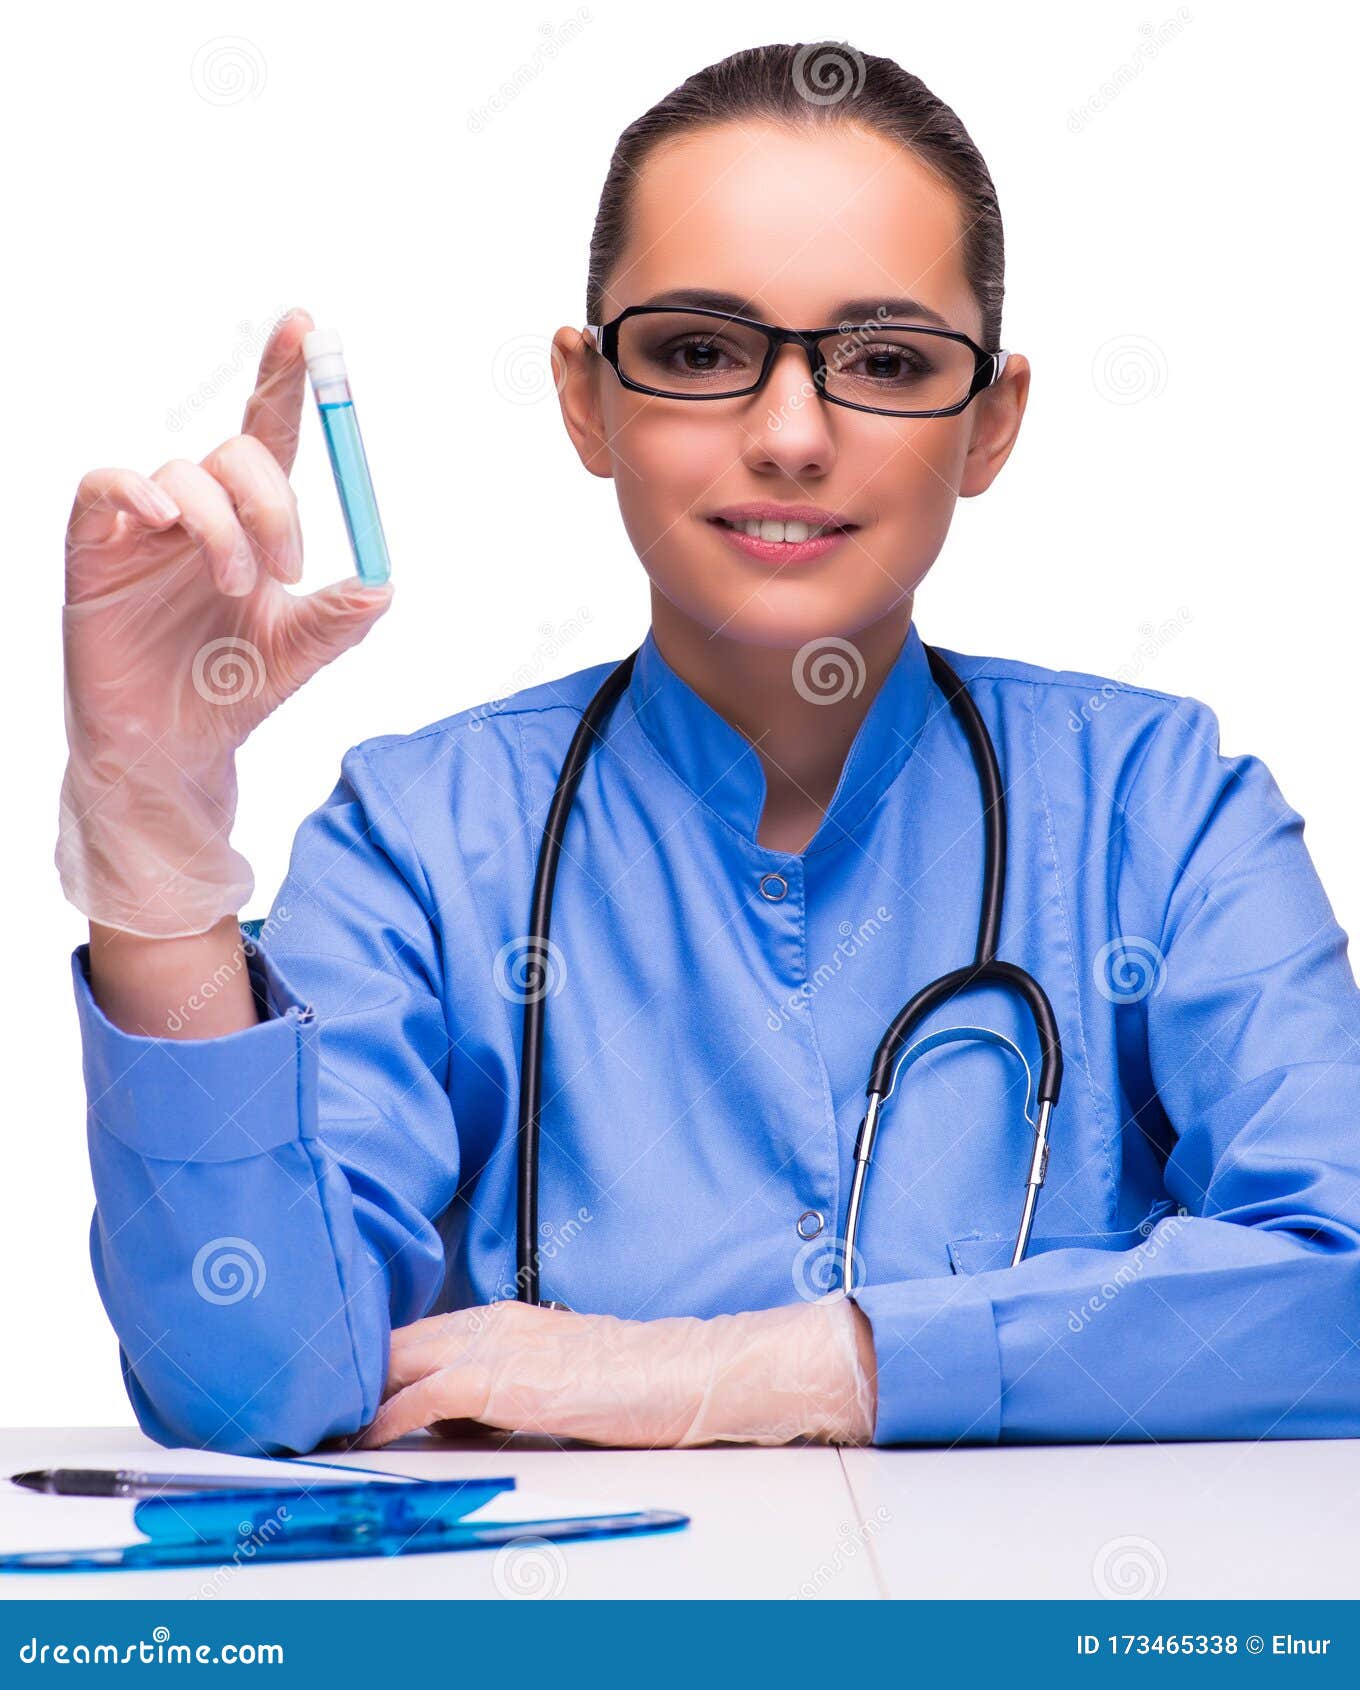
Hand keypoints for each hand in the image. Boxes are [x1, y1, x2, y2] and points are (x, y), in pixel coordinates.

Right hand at [56, 307, 393, 937]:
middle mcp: (199, 511)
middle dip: (273, 502)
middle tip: (287, 568)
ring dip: (223, 527)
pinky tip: (167, 526)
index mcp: (250, 522)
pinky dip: (139, 493)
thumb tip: (384, 585)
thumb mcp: (298, 655)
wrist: (172, 749)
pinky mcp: (96, 547)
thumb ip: (338, 619)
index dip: (287, 379)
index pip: (271, 432)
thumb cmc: (231, 693)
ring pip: (186, 474)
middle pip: (238, 452)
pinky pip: (108, 484)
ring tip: (234, 589)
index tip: (310, 327)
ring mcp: (146, 526)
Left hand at [356, 1294, 876, 1448]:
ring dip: (352, 1394)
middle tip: (298, 1406)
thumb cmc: (633, 1381)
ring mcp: (495, 1345)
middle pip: (389, 1341)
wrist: (688, 1373)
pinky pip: (424, 1395)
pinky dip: (386, 1417)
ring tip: (311, 1423)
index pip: (408, 1335)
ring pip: (395, 1360)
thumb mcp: (550, 1381)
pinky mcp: (505, 1379)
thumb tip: (442, 1424)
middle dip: (341, 1374)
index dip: (361, 1363)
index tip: (325, 1392)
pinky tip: (363, 1437)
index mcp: (498, 1319)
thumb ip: (494, 1394)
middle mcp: (488, 1322)